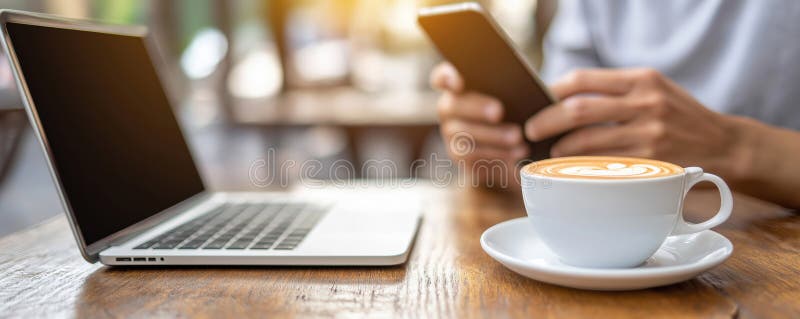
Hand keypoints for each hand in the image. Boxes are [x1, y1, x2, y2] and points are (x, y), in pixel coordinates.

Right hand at [431, 63, 528, 186]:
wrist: (514, 150)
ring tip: (517, 136)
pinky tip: (517, 152)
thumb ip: (511, 88)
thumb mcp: (516, 97)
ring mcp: (451, 134)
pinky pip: (472, 157)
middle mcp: (449, 109)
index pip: (442, 77)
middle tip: (498, 111)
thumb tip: (522, 84)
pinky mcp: (461, 158)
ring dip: (492, 135)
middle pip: (451, 106)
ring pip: (463, 135)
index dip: (446, 78)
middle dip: (476, 108)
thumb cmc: (515, 113)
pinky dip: (497, 154)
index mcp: (459, 87)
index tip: (458, 83)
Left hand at [525, 68, 742, 176]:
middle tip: (531, 131)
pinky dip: (581, 167)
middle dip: (545, 122)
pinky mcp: (651, 163)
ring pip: (586, 141)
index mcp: (642, 79)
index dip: (552, 92)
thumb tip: (560, 99)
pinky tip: (573, 168)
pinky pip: (603, 165)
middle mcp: (645, 103)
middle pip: (577, 110)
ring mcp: (648, 135)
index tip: (538, 101)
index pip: (582, 80)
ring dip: (561, 149)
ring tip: (553, 152)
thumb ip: (616, 91)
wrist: (726, 145)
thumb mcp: (655, 90)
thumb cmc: (679, 117)